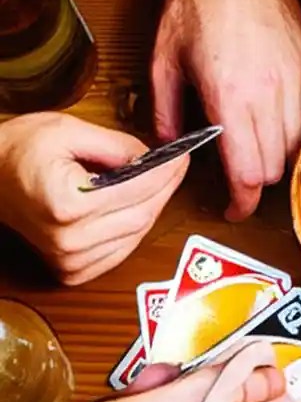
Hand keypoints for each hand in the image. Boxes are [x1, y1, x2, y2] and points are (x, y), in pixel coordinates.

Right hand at [0, 112, 185, 284]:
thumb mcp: (66, 130)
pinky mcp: (71, 271)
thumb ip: (116, 145)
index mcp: (69, 205)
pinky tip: (136, 207)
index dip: (167, 171)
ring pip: (137, 234)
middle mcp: (71, 240)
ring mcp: (70, 260)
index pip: (140, 189)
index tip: (182, 156)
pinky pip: (121, 251)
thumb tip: (154, 158)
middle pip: (143, 214)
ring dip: (153, 207)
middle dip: (166, 187)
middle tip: (177, 167)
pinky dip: (135, 228)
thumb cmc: (16, 151)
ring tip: (158, 182)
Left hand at [152, 0, 300, 220]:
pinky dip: (294, 132)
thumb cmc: (196, 2)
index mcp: (230, 97)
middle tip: (238, 183)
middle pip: (274, 167)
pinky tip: (274, 126)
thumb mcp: (164, 60)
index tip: (234, 209)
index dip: (242, 202)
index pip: (248, 172)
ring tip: (255, 154)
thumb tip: (172, 146)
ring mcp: (294, 82)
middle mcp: (268, 95)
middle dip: (255, 183)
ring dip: (276, 159)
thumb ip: (168, 112)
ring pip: (296, 147)